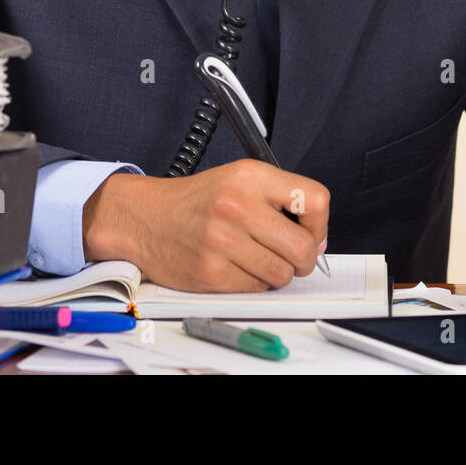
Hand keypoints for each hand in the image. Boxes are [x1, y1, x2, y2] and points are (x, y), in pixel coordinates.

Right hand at [81, 159, 329, 292]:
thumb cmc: (197, 201)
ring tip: (258, 258)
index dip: (320, 224)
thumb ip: (281, 200)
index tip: (311, 231)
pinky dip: (254, 283)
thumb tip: (318, 239)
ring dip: (278, 272)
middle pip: (303, 247)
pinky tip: (237, 266)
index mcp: (250, 177)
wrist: (145, 218)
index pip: (315, 200)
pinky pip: (257, 289)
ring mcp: (222, 242)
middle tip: (291, 255)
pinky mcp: (211, 273)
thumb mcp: (240, 179)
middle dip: (304, 258)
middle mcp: (237, 206)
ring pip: (283, 274)